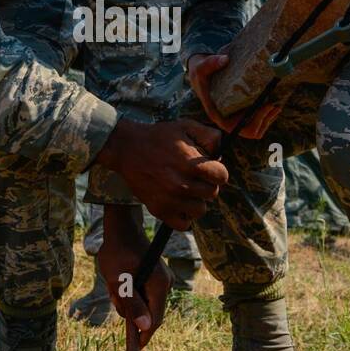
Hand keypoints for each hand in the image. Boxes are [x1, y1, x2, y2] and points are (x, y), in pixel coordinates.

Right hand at [95, 118, 227, 229]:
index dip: (217, 170)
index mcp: (191, 163)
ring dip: (196, 200)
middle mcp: (182, 184)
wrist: (127, 148)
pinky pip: (183, 224)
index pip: (222, 176)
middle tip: (193, 176)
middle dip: (206, 183)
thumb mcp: (186, 126)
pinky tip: (178, 203)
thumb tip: (220, 155)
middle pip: (212, 193)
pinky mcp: (159, 210)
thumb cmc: (159, 137)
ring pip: (200, 210)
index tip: (208, 168)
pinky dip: (184, 216)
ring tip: (186, 189)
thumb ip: (210, 136)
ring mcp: (170, 199)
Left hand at [96, 204, 170, 346]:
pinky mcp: (156, 275)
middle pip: (150, 311)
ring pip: (144, 302)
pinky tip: (119, 281)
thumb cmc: (118, 252)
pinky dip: (130, 292)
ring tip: (115, 285)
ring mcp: (162, 279)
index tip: (135, 348)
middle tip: (115, 297)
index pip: (155, 319)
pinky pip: (143, 292)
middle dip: (131, 311)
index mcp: (159, 285)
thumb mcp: (119, 281)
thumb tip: (145, 327)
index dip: (145, 335)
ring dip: (127, 300)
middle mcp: (165, 283)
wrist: (121, 228)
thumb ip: (133, 304)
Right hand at [187, 54, 281, 138]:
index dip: (251, 121)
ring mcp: (235, 117)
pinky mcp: (241, 113)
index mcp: (217, 113)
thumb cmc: (202, 72)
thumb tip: (225, 59)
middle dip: (263, 121)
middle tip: (274, 106)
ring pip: (255, 129)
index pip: (235, 127)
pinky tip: (273, 106)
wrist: (203, 73)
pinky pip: (257, 122)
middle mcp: (226, 119)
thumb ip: (211, 63)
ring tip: (276, 106)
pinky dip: (266, 117)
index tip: (264, 105)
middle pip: (249, 131)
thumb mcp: (202, 67)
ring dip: (267, 120)